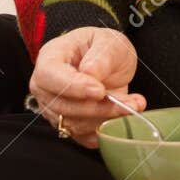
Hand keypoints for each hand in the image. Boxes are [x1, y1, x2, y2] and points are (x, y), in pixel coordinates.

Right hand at [29, 26, 144, 149]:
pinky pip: (83, 137)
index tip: (100, 91)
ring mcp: (53, 109)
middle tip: (129, 102)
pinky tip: (123, 116)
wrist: (109, 64)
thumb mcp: (109, 42)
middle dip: (98, 107)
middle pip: (63, 106)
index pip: (49, 76)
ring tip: (133, 105)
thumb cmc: (103, 47)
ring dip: (106, 119)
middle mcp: (45, 87)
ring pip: (74, 124)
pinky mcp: (67, 126)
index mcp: (49, 58)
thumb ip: (101, 56)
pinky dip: (105, 130)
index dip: (74, 87)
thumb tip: (90, 73)